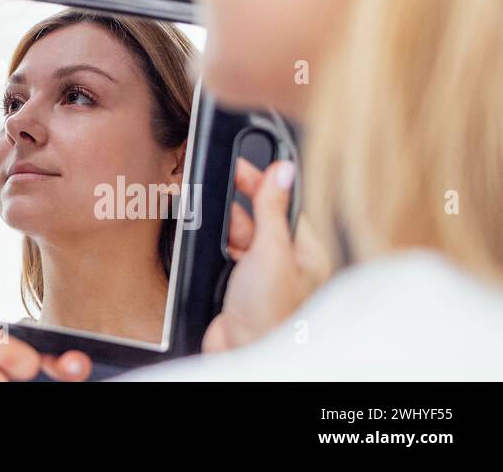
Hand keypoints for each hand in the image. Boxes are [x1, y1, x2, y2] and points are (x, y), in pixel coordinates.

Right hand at [202, 157, 330, 352]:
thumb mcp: (271, 251)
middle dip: (237, 210)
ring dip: (224, 232)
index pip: (283, 206)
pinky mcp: (238, 289)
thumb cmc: (269, 313)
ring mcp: (261, 277)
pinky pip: (225, 257)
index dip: (261, 184)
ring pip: (238, 239)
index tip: (240, 165)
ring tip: (213, 230)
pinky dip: (215, 251)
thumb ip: (273, 208)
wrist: (243, 353)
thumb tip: (283, 169)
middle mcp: (286, 264)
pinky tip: (211, 252)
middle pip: (257, 220)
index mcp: (306, 253)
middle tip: (216, 190)